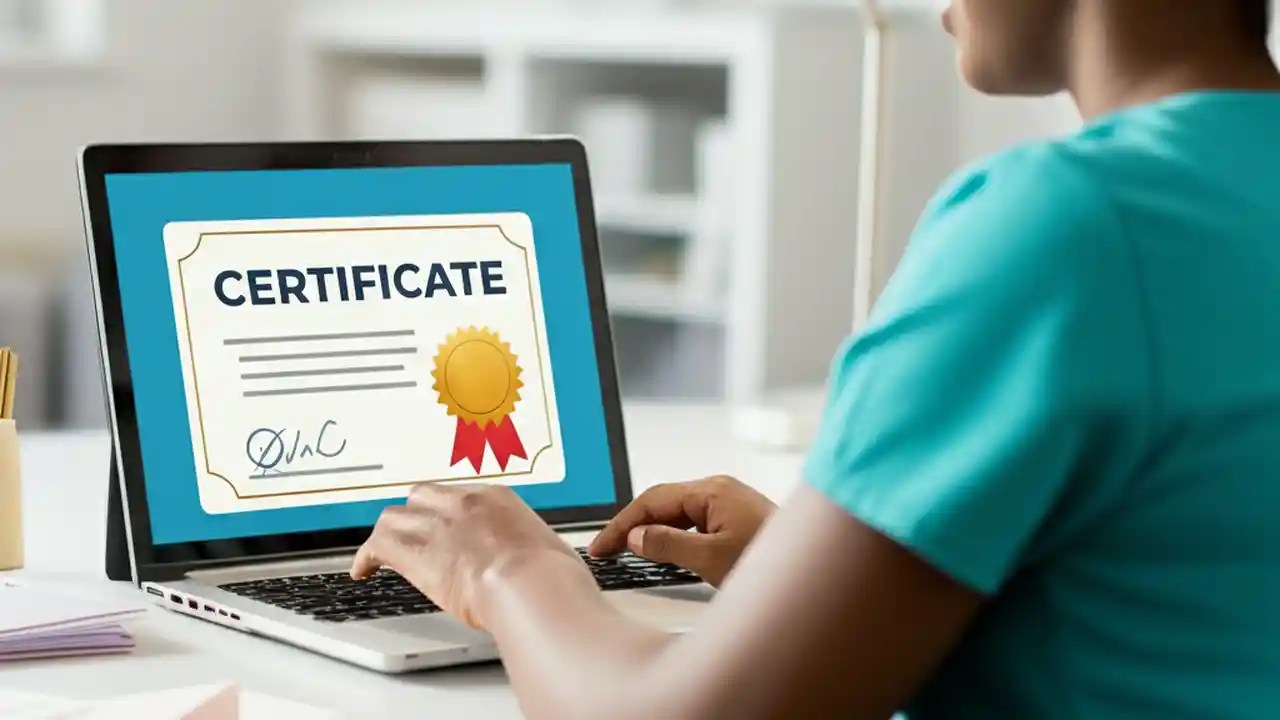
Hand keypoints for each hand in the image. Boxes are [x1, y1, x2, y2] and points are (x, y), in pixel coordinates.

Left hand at [351, 483, 590, 628]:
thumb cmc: (548, 575)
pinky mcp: (415, 552)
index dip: (446, 514)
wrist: (530, 584)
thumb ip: (531, 550)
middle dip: (415, 515)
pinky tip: (362, 571)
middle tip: (413, 535)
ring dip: (389, 535)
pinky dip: (366, 558)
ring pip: (394, 517)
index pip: (458, 497)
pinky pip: (376, 546)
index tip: (446, 528)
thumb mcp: (548, 550)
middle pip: (421, 496)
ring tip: (383, 552)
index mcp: (496, 498)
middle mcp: (462, 503)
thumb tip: (538, 563)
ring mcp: (436, 525)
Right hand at [588, 476, 775, 586]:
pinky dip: (672, 536)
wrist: (817, 571)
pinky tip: (663, 552)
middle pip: (662, 503)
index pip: (652, 501)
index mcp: (712, 491)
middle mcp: (719, 491)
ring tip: (628, 553)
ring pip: (676, 513)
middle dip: (632, 526)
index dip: (621, 524)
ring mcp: (728, 504)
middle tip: (607, 551)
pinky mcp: (735, 519)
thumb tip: (638, 537)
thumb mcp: (712, 559)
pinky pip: (692, 522)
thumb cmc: (776, 563)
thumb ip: (669, 545)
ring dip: (651, 531)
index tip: (601, 546)